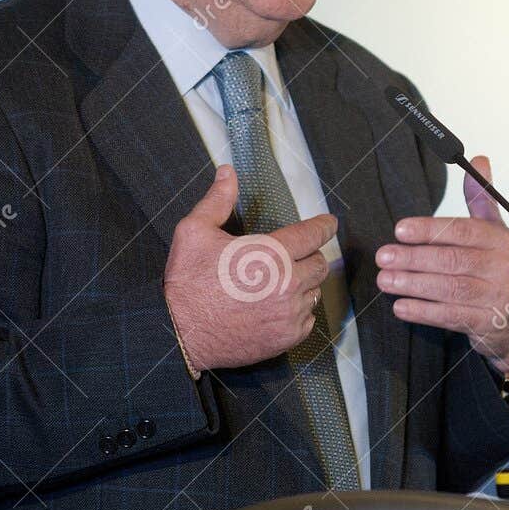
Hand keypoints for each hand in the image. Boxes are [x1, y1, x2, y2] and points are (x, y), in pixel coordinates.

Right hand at [164, 165, 336, 371]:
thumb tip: (228, 172)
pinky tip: (277, 308)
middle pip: (320, 264)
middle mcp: (287, 283)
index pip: (314, 234)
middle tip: (293, 257)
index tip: (329, 223)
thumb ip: (217, 200)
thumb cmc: (186, 282)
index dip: (324, 226)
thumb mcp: (195, 232)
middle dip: (310, 256)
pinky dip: (298, 312)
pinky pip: (308, 320)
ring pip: (314, 292)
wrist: (179, 335)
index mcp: (270, 253)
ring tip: (278, 284)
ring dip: (303, 285)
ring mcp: (289, 313)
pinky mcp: (286, 337)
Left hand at [376, 155, 508, 371]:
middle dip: (413, 259)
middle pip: (452, 261)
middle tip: (383, 256)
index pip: (463, 231)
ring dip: (413, 285)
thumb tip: (479, 160)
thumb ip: (481, 199)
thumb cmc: (499, 270)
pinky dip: (423, 312)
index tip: (400, 229)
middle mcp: (501, 267)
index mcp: (500, 240)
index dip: (429, 229)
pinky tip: (401, 306)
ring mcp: (495, 297)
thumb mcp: (495, 232)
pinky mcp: (486, 323)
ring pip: (449, 289)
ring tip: (385, 280)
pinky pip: (450, 316)